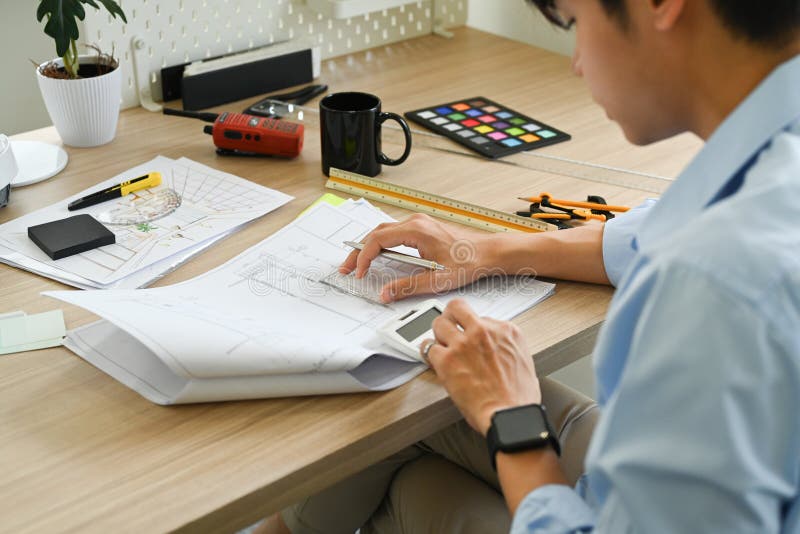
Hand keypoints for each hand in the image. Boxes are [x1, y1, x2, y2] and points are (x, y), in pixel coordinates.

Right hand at [339, 214, 493, 302]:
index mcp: (417, 230)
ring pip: (383, 231)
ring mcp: (419, 223)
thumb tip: (385, 293)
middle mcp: (416, 222)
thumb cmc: (469, 261)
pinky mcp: (423, 228)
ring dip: (368, 246)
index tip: (357, 272)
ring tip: (356, 263)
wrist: (489, 252)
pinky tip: (377, 256)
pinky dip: (380, 244)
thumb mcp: (437, 280)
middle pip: (376, 233)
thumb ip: (408, 287)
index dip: (363, 257)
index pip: (378, 240)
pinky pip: (394, 232)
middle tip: (346, 268)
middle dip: (358, 251)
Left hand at [422, 299, 541, 435]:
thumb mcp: (523, 360)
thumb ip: (506, 346)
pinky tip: (434, 361)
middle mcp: (484, 332)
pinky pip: (429, 348)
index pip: (481, 316)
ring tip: (441, 345)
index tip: (469, 335)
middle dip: (450, 316)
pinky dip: (429, 355)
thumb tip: (496, 346)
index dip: (473, 328)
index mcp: (506, 331)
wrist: (510, 416)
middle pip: (457, 307)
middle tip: (448, 327)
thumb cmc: (518, 398)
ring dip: (438, 335)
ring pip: (439, 323)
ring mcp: (464, 344)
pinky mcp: (447, 360)